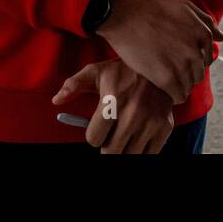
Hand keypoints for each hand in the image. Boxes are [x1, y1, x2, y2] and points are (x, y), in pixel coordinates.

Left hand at [52, 59, 174, 153]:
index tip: (99, 127)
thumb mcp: (96, 71)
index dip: (93, 135)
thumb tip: (56, 100)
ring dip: (124, 148)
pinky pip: (149, 155)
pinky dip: (141, 150)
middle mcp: (133, 113)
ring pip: (129, 156)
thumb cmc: (122, 70)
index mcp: (112, 100)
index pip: (93, 139)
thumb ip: (73, 85)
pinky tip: (139, 136)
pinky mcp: (165, 128)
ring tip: (125, 133)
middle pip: (111, 152)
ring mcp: (151, 122)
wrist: (160, 65)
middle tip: (112, 134)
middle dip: (108, 145)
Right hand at [95, 0, 222, 103]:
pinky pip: (179, 96)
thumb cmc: (155, 11)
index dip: (193, 59)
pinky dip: (174, 96)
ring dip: (180, 84)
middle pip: (199, 74)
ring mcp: (182, 66)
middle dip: (188, 72)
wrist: (127, 18)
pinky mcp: (167, 79)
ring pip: (190, 86)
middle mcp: (195, 51)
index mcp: (202, 34)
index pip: (207, 58)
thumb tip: (222, 37)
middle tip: (171, 68)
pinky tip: (165, 88)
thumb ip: (206, 22)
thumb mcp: (185, 7)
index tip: (180, 59)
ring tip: (166, 77)